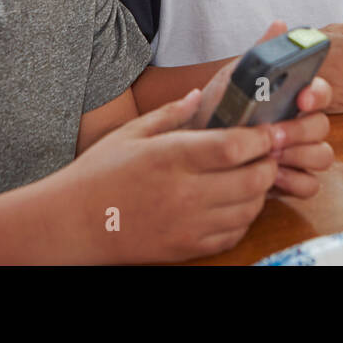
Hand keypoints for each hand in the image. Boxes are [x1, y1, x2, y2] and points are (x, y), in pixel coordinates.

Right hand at [68, 88, 284, 262]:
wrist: (74, 223)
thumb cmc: (99, 173)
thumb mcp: (131, 132)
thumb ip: (171, 113)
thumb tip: (198, 93)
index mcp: (171, 156)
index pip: (235, 147)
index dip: (262, 137)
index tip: (269, 130)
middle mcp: (185, 192)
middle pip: (253, 179)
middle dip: (269, 163)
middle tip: (266, 152)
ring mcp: (188, 224)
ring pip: (250, 209)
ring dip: (259, 191)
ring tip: (250, 175)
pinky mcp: (187, 248)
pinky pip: (233, 234)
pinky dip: (243, 218)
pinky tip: (233, 203)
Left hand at [196, 22, 334, 198]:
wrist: (192, 145)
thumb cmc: (216, 111)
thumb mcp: (233, 79)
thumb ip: (260, 54)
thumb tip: (280, 24)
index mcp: (292, 98)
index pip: (321, 91)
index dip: (318, 93)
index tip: (302, 96)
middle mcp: (300, 125)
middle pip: (323, 126)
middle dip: (301, 131)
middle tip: (274, 135)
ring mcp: (299, 154)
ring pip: (323, 156)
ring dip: (299, 157)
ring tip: (269, 157)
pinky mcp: (292, 180)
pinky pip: (310, 185)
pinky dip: (294, 182)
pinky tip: (271, 178)